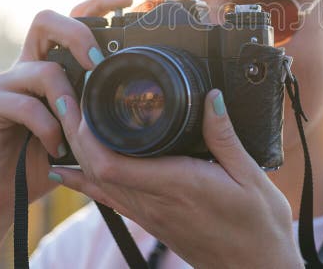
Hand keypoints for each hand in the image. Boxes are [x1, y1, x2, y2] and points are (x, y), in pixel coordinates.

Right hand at [0, 0, 132, 219]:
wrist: (6, 191)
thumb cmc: (50, 157)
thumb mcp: (84, 125)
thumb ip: (100, 103)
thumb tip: (144, 94)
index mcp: (52, 62)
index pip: (72, 18)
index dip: (98, 2)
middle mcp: (27, 64)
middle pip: (46, 19)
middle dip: (77, 34)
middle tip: (99, 63)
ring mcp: (6, 82)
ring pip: (43, 69)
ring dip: (68, 101)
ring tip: (77, 129)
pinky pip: (26, 105)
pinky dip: (48, 127)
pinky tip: (57, 146)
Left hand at [51, 89, 303, 268]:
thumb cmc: (259, 228)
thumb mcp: (251, 176)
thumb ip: (225, 136)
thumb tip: (211, 97)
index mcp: (178, 185)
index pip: (113, 164)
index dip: (88, 134)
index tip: (82, 101)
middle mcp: (155, 202)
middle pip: (95, 168)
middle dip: (74, 132)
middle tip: (63, 95)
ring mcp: (150, 214)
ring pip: (97, 183)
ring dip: (77, 150)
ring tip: (66, 117)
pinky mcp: (152, 221)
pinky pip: (109, 198)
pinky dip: (85, 179)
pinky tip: (69, 169)